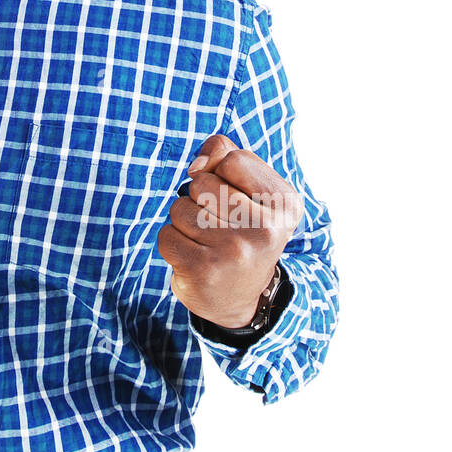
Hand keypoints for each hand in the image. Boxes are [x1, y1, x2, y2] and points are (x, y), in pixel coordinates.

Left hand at [156, 134, 301, 327]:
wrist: (241, 297)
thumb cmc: (241, 229)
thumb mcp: (248, 188)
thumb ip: (225, 154)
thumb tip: (196, 165)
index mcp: (285, 204)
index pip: (233, 159)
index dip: (220, 173)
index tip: (231, 195)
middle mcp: (266, 229)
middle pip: (201, 183)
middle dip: (199, 198)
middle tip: (219, 224)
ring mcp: (234, 251)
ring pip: (180, 208)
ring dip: (184, 222)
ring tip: (207, 241)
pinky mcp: (204, 270)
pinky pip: (166, 235)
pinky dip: (173, 243)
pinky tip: (194, 257)